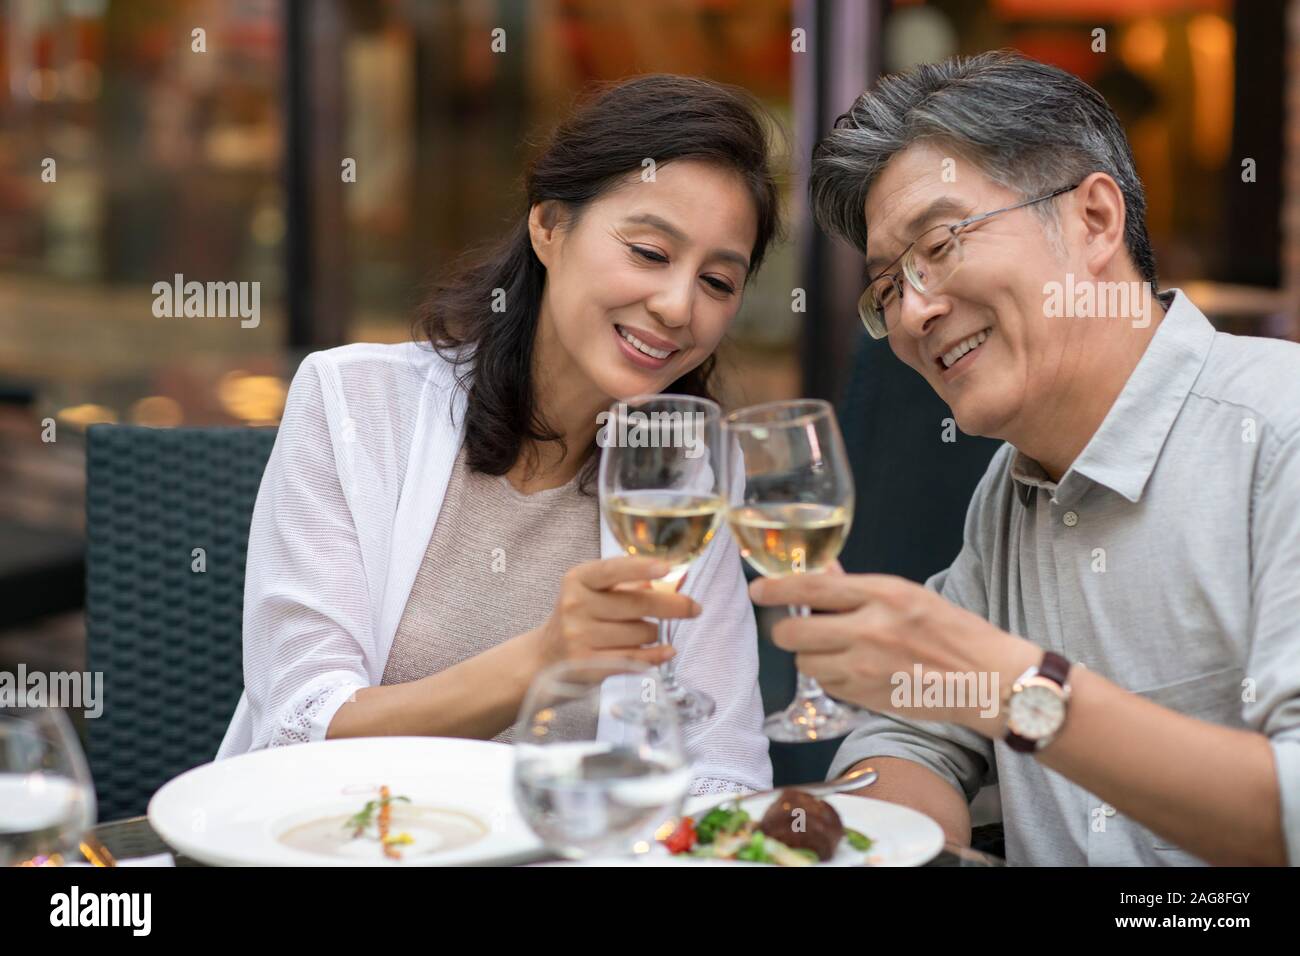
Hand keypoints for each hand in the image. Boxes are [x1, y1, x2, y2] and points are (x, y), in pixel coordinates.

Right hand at [532, 556, 700, 676]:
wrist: (544, 658)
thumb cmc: (578, 619)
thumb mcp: (592, 593)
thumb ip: (626, 584)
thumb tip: (668, 581)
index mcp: (578, 580)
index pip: (612, 569)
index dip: (641, 567)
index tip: (667, 567)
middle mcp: (575, 605)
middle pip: (637, 604)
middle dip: (673, 606)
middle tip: (694, 607)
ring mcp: (579, 636)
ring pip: (641, 633)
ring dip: (655, 634)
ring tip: (649, 634)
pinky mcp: (587, 665)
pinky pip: (635, 659)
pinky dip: (656, 656)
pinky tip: (667, 651)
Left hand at [749, 572, 1037, 732]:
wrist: (988, 680)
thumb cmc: (954, 633)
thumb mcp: (908, 596)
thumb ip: (859, 589)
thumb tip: (821, 575)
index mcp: (882, 595)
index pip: (811, 588)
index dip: (776, 589)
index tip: (758, 590)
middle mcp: (869, 630)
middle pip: (794, 634)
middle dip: (789, 632)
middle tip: (800, 629)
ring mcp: (865, 668)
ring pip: (805, 664)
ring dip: (811, 658)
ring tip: (837, 651)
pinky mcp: (866, 698)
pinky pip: (827, 686)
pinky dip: (832, 679)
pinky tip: (855, 671)